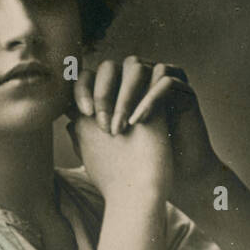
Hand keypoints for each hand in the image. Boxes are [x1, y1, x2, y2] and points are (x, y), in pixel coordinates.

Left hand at [72, 55, 220, 202]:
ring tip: (122, 128)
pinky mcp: (182, 89)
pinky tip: (140, 122)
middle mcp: (134, 82)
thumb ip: (84, 130)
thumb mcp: (102, 149)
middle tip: (104, 126)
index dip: (83, 89)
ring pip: (137, 68)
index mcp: (114, 91)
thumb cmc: (134, 168)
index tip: (83, 114)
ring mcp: (157, 82)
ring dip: (125, 97)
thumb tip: (67, 114)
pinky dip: (150, 99)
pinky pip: (165, 80)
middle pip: (111, 66)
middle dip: (104, 94)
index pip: (91, 75)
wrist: (169, 182)